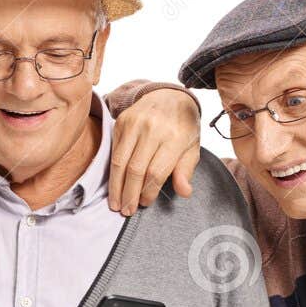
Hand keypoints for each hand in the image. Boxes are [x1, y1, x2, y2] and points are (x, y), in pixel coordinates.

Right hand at [108, 88, 201, 214]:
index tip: (145, 203)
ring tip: (115, 204)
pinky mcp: (121, 122)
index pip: (156, 171)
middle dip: (129, 194)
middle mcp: (153, 128)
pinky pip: (114, 151)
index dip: (148, 192)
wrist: (168, 95)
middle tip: (126, 211)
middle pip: (136, 169)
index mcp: (174, 137)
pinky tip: (114, 185)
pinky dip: (113, 171)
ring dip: (116, 186)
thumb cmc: (182, 127)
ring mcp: (135, 123)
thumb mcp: (192, 148)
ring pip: (120, 161)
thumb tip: (184, 192)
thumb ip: (186, 170)